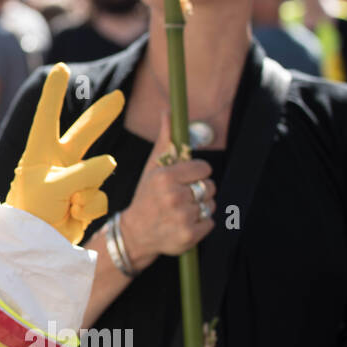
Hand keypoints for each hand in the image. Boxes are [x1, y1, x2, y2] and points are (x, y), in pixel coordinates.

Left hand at [5, 63, 123, 243]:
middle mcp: (56, 163)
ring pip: (98, 171)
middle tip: (119, 97)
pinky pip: (99, 195)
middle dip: (101, 116)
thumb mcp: (51, 187)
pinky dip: (90, 206)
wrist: (34, 247)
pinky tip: (75, 214)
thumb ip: (83, 171)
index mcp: (40, 153)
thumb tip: (110, 161)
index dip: (54, 92)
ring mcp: (73, 181)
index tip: (60, 68)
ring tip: (69, 202)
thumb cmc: (31, 213)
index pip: (48, 116)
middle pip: (84, 133)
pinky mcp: (85, 199)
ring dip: (86, 188)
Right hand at [118, 113, 215, 269]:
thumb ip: (166, 140)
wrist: (136, 233)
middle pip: (210, 186)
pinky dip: (201, 224)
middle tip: (181, 196)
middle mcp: (174, 197)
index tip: (187, 178)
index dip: (197, 172)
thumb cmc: (147, 195)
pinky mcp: (189, 235)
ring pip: (211, 205)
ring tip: (181, 210)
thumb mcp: (153, 167)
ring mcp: (182, 217)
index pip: (204, 169)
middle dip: (199, 190)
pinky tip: (184, 223)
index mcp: (165, 178)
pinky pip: (211, 222)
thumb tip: (169, 111)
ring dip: (200, 207)